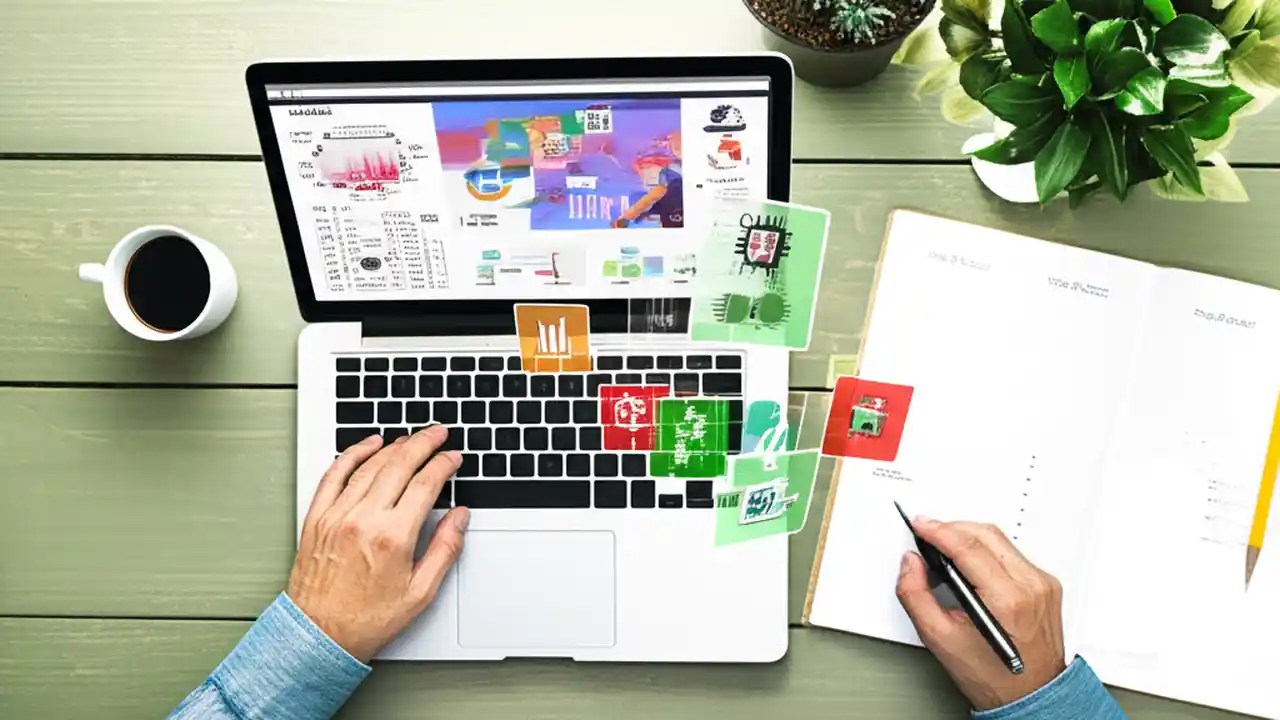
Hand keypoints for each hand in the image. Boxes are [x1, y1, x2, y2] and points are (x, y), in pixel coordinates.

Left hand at [286, 426, 469, 662]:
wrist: (318, 635)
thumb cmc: (365, 619)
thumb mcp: (420, 592)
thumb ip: (444, 549)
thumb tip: (459, 518)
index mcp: (392, 537)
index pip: (425, 484)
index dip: (443, 464)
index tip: (453, 458)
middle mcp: (363, 520)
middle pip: (399, 465)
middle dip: (423, 443)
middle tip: (438, 434)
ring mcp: (337, 516)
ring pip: (369, 465)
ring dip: (393, 446)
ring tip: (410, 438)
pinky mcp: (317, 518)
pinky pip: (334, 474)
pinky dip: (352, 454)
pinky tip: (367, 445)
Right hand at [895, 518, 1065, 710]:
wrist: (1031, 695)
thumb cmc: (992, 676)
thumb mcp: (940, 639)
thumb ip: (916, 596)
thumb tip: (910, 564)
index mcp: (1006, 600)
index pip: (968, 547)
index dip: (938, 530)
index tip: (921, 525)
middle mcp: (1030, 586)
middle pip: (986, 534)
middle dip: (952, 528)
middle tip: (929, 533)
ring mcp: (1043, 584)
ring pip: (1001, 540)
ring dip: (970, 537)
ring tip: (947, 548)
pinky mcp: (1047, 585)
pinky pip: (1013, 554)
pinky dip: (988, 551)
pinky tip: (972, 563)